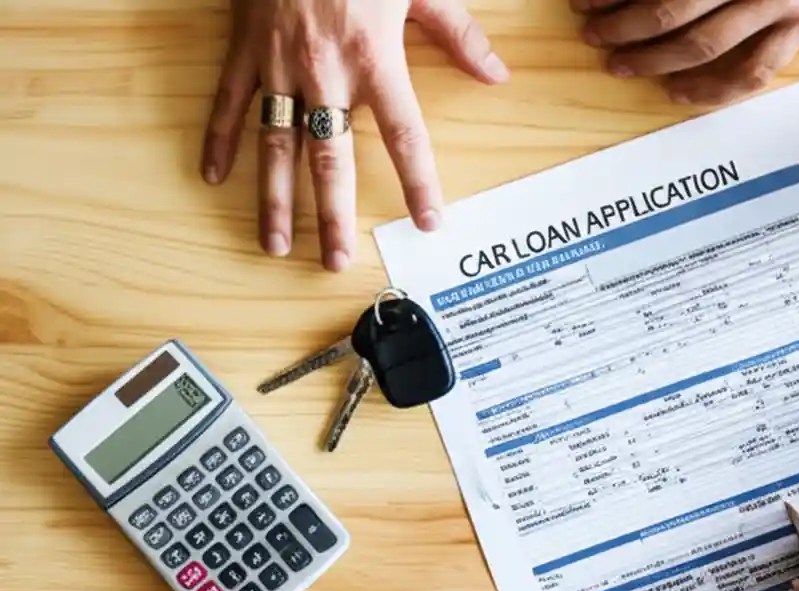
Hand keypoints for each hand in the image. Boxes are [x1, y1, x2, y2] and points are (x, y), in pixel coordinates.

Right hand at [202, 0, 509, 271]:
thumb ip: (458, 33)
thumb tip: (496, 74)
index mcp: (374, 59)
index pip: (404, 135)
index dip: (418, 182)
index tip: (427, 221)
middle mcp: (324, 71)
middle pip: (329, 158)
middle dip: (332, 214)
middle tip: (333, 261)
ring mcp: (278, 64)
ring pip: (275, 145)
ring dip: (275, 198)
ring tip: (275, 243)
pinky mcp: (244, 49)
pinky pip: (228, 103)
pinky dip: (218, 139)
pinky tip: (214, 177)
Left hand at [573, 0, 798, 104]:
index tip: (582, 3)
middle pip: (671, 8)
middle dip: (623, 26)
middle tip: (593, 36)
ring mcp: (780, 1)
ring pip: (704, 43)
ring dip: (654, 60)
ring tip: (622, 65)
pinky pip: (752, 73)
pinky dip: (711, 90)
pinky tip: (677, 93)